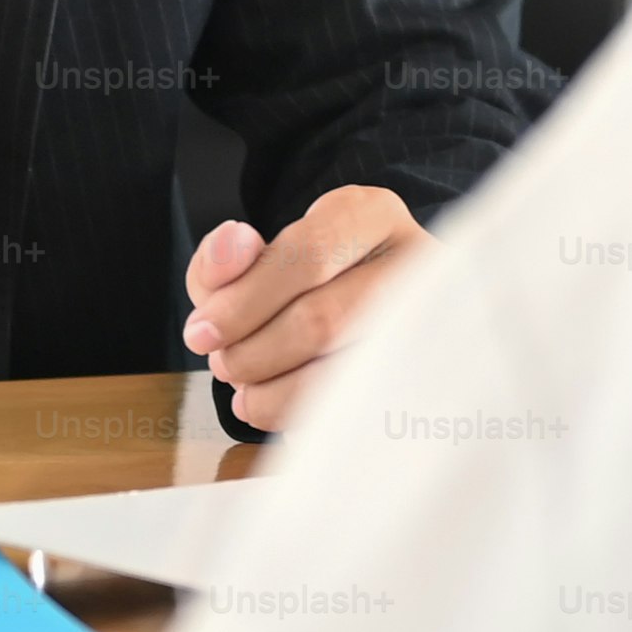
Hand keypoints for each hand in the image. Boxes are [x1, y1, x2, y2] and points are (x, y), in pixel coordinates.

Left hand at [180, 184, 429, 430]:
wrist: (368, 305)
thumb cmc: (304, 284)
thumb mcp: (259, 256)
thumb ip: (226, 257)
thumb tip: (233, 245)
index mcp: (372, 214)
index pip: (307, 255)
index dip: (243, 301)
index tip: (200, 334)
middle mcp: (417, 264)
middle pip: (322, 319)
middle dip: (253, 353)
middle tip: (224, 365)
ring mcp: (431, 325)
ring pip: (343, 373)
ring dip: (272, 390)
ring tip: (244, 387)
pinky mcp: (424, 378)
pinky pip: (356, 411)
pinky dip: (298, 416)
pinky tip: (271, 404)